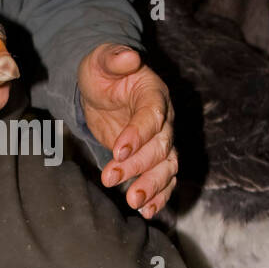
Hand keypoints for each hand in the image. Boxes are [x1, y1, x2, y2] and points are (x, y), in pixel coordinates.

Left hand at [78, 44, 176, 218]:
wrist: (103, 87)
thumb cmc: (102, 71)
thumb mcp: (101, 59)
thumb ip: (114, 57)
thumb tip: (128, 56)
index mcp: (154, 94)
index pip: (152, 116)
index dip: (138, 134)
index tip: (118, 150)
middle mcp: (164, 120)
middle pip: (160, 146)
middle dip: (137, 165)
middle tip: (110, 177)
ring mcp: (160, 140)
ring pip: (167, 166)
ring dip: (152, 185)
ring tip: (133, 202)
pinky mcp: (152, 158)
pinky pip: (165, 179)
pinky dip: (159, 196)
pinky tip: (147, 211)